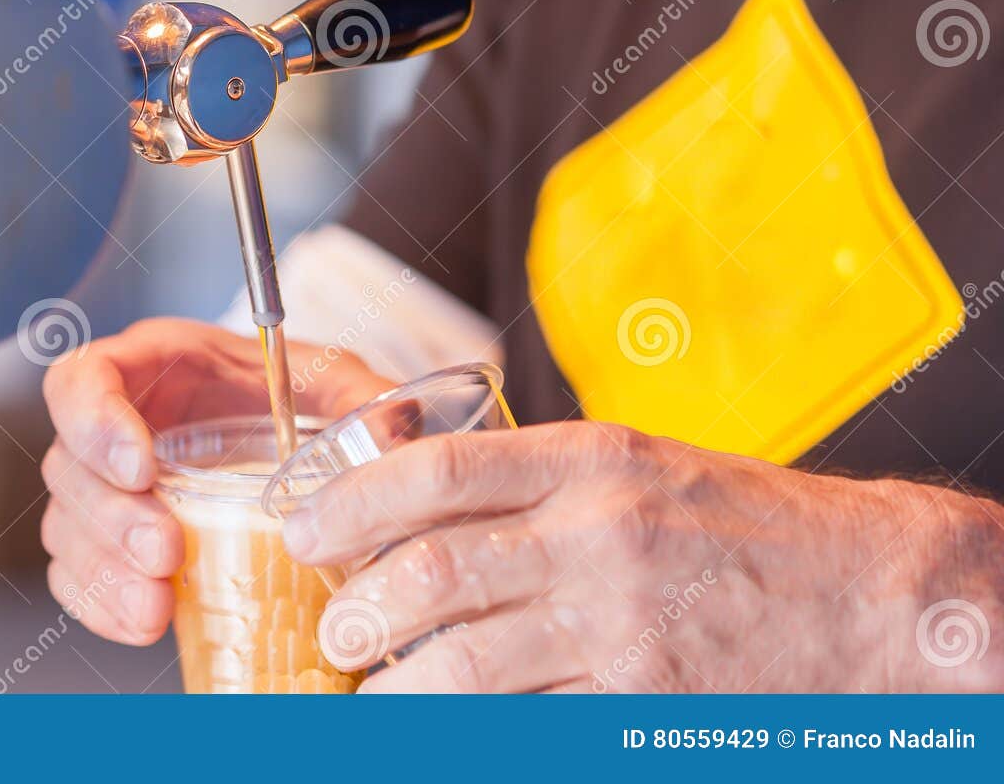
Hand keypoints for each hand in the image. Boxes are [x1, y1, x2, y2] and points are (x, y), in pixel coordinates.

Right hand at [39, 317, 397, 644]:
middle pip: (69, 463)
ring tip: (157, 604)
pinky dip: (103, 605)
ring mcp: (109, 486)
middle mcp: (120, 422)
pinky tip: (147, 624)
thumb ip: (365, 397)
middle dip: (110, 514)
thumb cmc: (296, 396)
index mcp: (155, 364)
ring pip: (67, 526)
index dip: (96, 420)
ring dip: (104, 570)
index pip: (83, 378)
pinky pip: (78, 576)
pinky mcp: (113, 543)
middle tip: (166, 551)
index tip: (141, 467)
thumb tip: (399, 429)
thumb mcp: (336, 382)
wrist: (292, 438)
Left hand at [283, 420, 1003, 692]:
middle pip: (433, 570)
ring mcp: (622, 626)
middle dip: (360, 605)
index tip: (308, 527)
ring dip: (396, 682)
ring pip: (464, 662)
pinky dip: (470, 727)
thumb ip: (541, 480)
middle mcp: (599, 535)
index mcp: (593, 460)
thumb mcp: (644, 467)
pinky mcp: (642, 703)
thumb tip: (424, 495)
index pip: (438, 470)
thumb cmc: (754, 524)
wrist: (878, 596)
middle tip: (332, 624)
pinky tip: (441, 724)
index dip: (352, 501)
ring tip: (369, 687)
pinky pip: (526, 721)